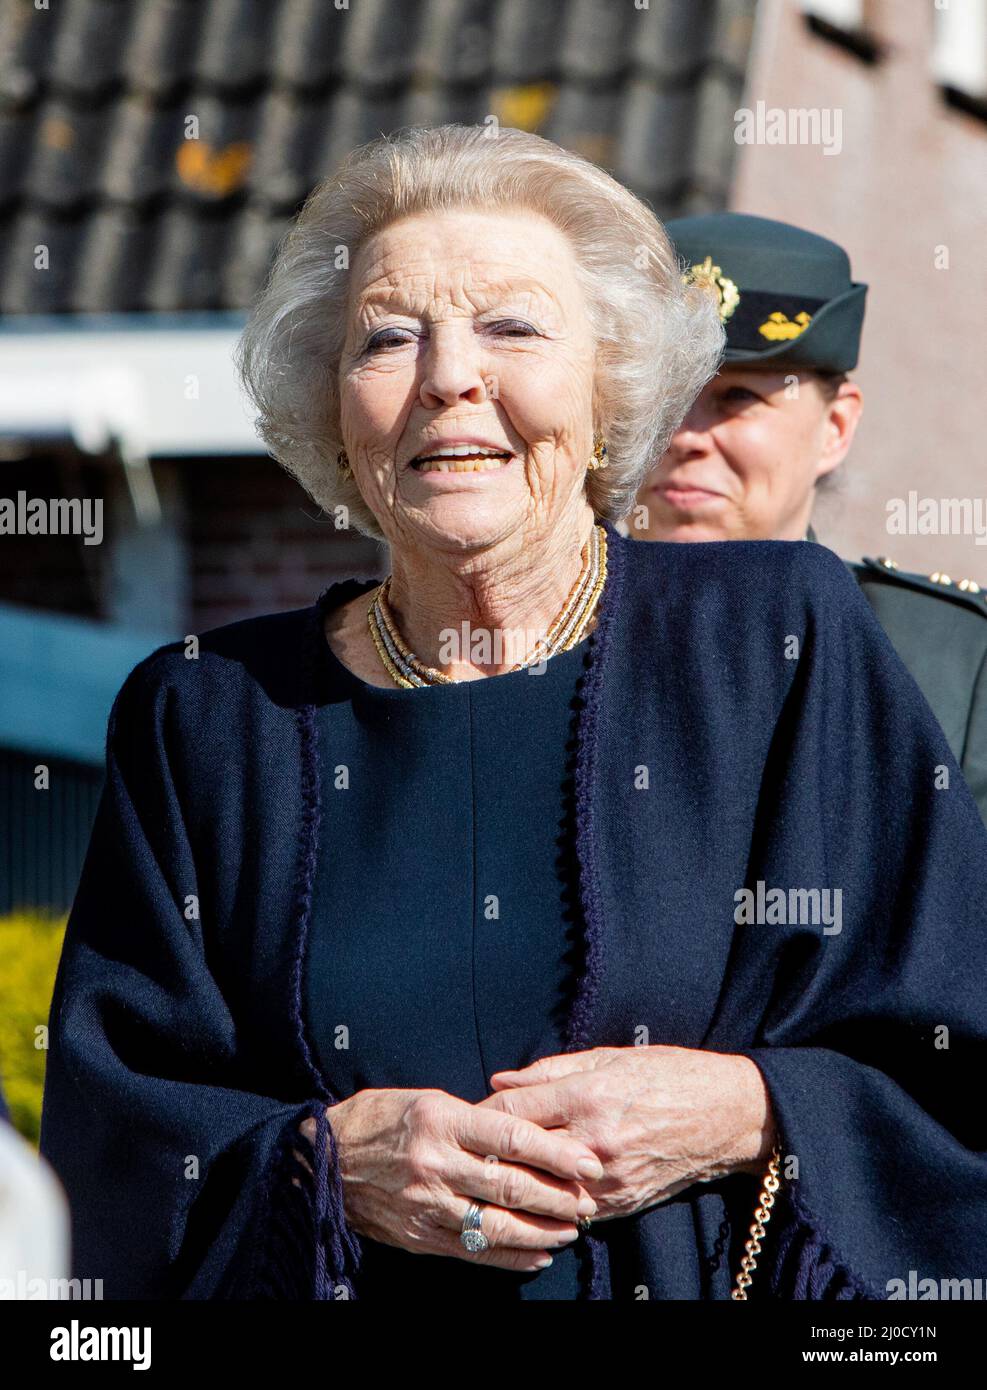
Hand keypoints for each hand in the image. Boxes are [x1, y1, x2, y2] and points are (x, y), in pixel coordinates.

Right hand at [294, 1088, 603, 1270]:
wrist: (321, 1160)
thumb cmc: (378, 1118)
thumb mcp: (425, 1100)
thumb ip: (472, 1117)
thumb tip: (523, 1132)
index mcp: (442, 1120)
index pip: (513, 1137)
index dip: (557, 1152)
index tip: (588, 1161)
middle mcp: (436, 1164)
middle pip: (511, 1186)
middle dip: (557, 1197)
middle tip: (588, 1201)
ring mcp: (427, 1204)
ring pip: (496, 1225)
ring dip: (541, 1232)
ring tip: (570, 1230)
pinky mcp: (419, 1236)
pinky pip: (472, 1251)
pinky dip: (509, 1256)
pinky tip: (536, 1256)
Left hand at [479, 1045, 775, 1222]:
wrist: (727, 1115)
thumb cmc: (669, 1073)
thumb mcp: (609, 1056)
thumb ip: (549, 1071)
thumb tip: (500, 1081)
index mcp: (587, 1096)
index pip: (512, 1112)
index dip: (479, 1114)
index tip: (464, 1116)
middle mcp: (593, 1142)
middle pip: (517, 1156)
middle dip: (486, 1154)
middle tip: (465, 1151)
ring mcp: (608, 1179)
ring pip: (539, 1192)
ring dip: (512, 1186)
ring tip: (488, 1177)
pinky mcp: (621, 1205)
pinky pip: (570, 1211)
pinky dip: (547, 1204)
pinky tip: (532, 1195)